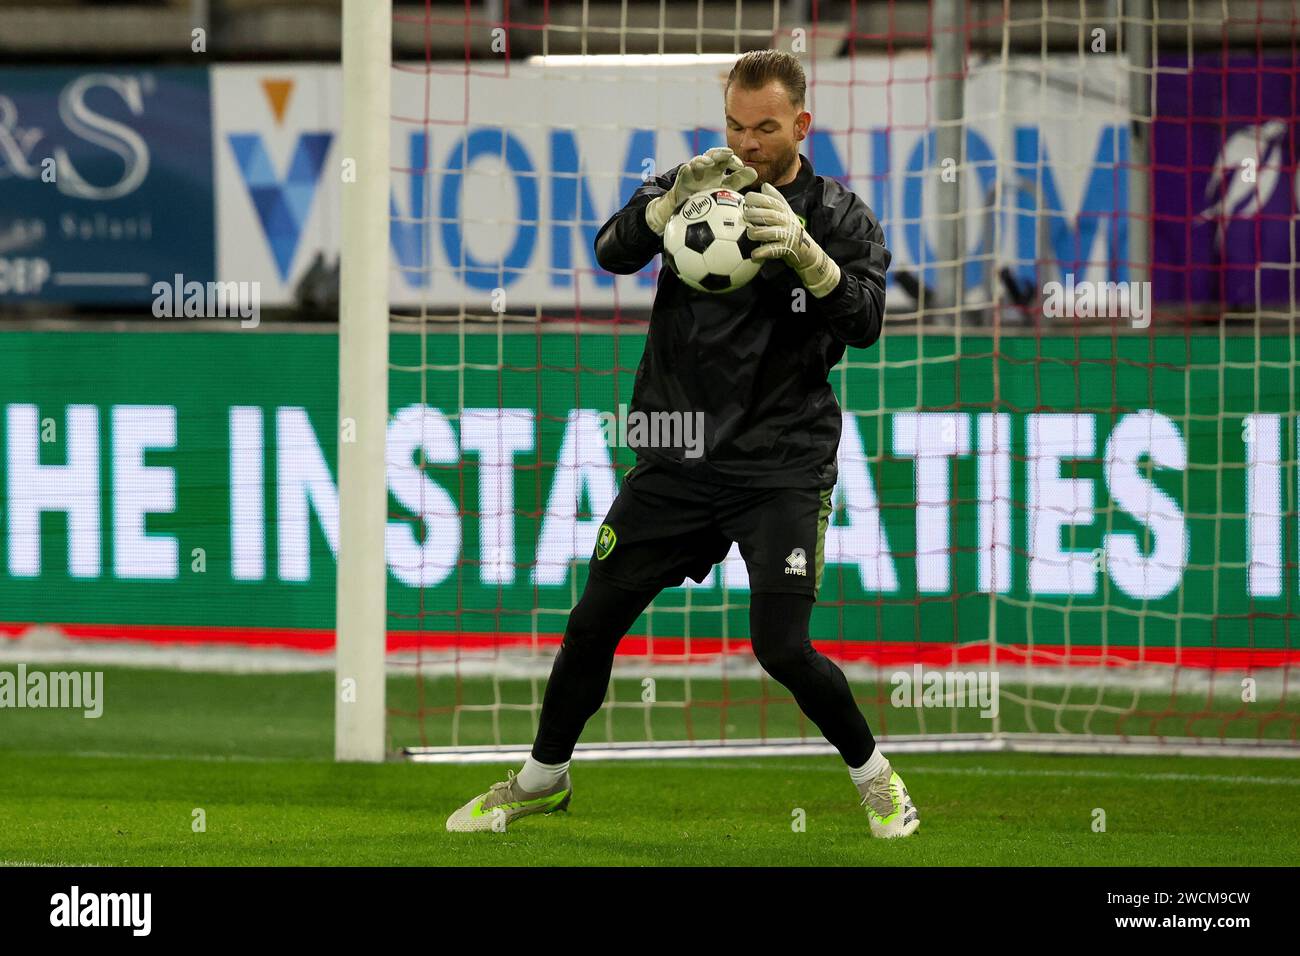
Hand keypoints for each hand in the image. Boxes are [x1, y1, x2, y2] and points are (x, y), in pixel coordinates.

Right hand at [644, 147, 758, 234]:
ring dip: (703, 159)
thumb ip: (739, 181)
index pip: (727, 159)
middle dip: (720, 153)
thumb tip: (754, 172)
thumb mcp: (725, 188)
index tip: (740, 166)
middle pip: (713, 154)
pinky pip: (684, 170)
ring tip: (710, 162)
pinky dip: (687, 169)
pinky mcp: (683, 177)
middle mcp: (706, 167)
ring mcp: (694, 171)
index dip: (734, 160)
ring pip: (698, 160)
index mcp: (718, 168)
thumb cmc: (708, 196)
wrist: (688, 208)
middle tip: (729, 153)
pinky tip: (690, 168)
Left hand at [742, 181, 841, 296]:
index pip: (771, 201)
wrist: (804, 248)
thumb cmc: (788, 226)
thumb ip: (774, 198)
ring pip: (771, 232)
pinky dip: (762, 252)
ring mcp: (785, 235)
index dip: (758, 198)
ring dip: (758, 232)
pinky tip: (754, 254)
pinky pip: (773, 250)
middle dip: (756, 214)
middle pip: (770, 215)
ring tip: (749, 233)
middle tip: (745, 215)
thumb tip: (764, 185)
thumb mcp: (785, 211)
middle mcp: (785, 221)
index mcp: (783, 210)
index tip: (746, 199)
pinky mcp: (784, 249)